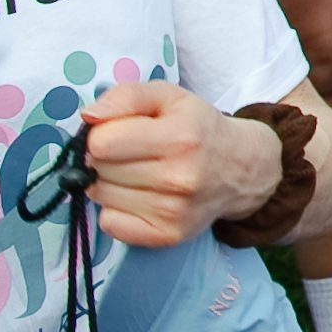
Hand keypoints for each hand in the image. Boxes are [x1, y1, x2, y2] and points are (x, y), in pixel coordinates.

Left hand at [79, 81, 274, 247]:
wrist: (243, 168)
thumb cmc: (197, 128)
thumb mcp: (169, 97)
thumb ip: (126, 96)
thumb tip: (88, 116)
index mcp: (179, 138)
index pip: (100, 143)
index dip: (102, 135)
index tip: (121, 134)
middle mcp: (179, 178)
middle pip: (98, 170)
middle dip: (106, 159)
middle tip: (133, 154)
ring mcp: (174, 211)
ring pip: (101, 197)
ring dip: (110, 184)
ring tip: (139, 175)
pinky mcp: (168, 235)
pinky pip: (110, 224)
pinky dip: (116, 211)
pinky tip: (139, 198)